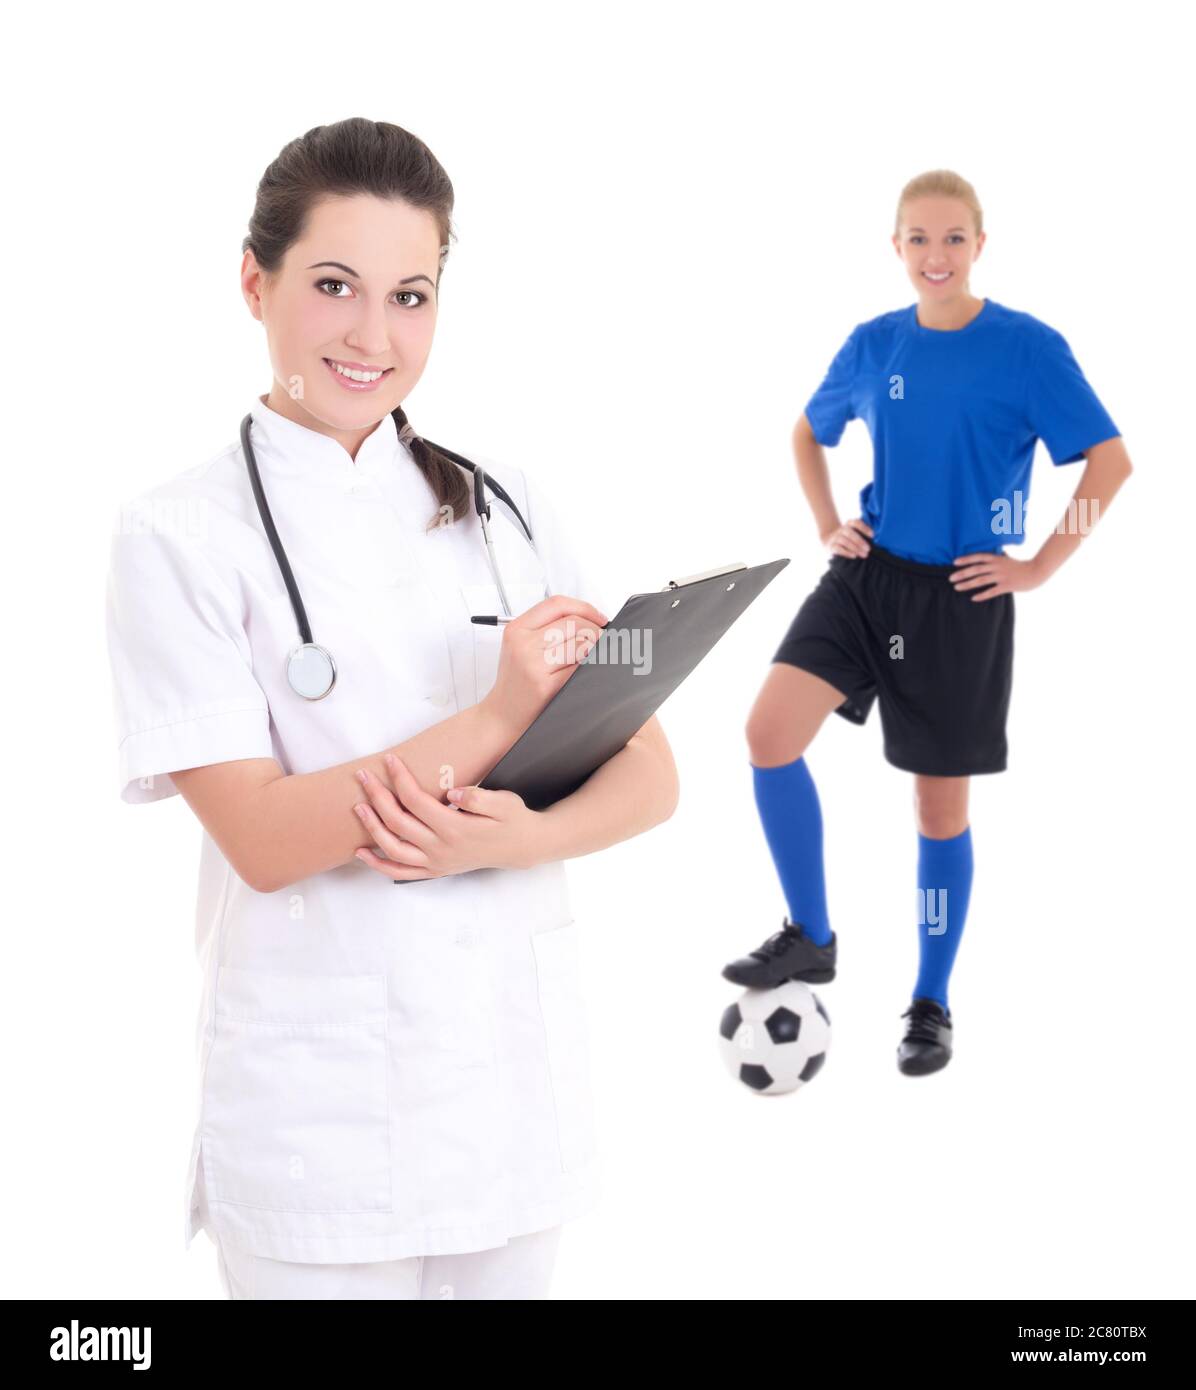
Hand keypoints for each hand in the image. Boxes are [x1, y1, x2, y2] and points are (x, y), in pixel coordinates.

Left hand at [352, 753, 543, 879]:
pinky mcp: (435, 870)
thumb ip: (480, 799)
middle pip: (398, 822)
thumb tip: (455, 793)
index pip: (417, 801)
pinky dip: (378, 864)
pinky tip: (362, 852)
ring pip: (393, 849)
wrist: (521, 848)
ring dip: (372, 828)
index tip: (389, 760)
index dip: (400, 779)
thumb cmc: (512, 820)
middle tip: (363, 777)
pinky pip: (400, 872)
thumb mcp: (505, 803)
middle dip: (377, 796)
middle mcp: (442, 849)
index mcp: (456, 829)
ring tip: (359, 807)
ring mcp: (437, 863)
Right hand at [484, 593, 607, 732]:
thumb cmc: (516, 683)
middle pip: (574, 623)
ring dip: (597, 649)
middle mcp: (523, 644)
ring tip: (596, 657)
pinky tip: (589, 672)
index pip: (557, 604)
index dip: (585, 608)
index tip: (600, 619)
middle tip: (604, 640)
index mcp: (516, 629)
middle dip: (596, 630)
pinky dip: (591, 667)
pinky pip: (580, 668)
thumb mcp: (520, 647)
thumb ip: (547, 629)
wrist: (501, 716)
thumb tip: (591, 620)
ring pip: (581, 644)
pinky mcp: (545, 685)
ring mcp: (534, 664)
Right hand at [822, 517, 872, 558]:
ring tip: (864, 554)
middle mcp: (841, 529)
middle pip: (850, 533)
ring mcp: (835, 537)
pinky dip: (846, 552)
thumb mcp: (854, 531)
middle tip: (868, 549)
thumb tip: (876, 540)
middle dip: (860, 541)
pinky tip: (854, 556)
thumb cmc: (848, 537)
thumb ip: (862, 533)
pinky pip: (838, 549)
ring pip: (845, 541)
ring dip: (855, 548)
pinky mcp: (831, 546)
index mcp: (849, 524)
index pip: (856, 523)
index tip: (873, 535)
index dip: (864, 528)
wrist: (829, 540)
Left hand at [949, 551, 1043, 600]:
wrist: (1036, 571)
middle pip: (976, 569)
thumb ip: (995, 559)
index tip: (954, 562)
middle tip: (950, 579)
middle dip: (962, 574)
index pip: (978, 557)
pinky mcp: (1007, 585)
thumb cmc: (1019, 566)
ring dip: (967, 584)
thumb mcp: (1006, 559)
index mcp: (996, 558)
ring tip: (957, 588)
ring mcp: (1002, 576)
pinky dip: (982, 595)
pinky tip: (973, 598)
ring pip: (981, 580)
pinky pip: (992, 591)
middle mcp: (997, 566)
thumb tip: (983, 559)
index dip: (966, 559)